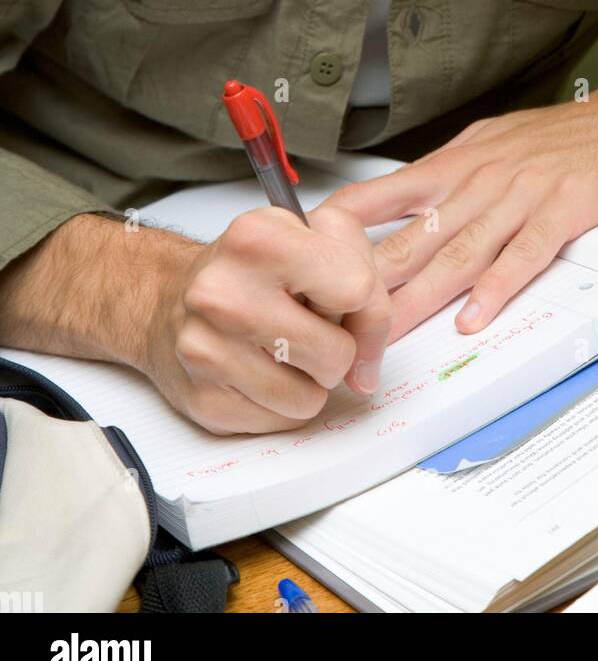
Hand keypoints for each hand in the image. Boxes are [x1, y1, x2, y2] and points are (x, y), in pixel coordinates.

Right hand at [143, 202, 391, 433]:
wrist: (165, 298)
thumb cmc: (247, 269)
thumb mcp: (306, 238)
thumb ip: (361, 277)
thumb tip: (370, 361)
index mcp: (258, 239)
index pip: (358, 287)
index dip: (365, 302)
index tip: (344, 301)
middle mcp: (225, 294)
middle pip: (337, 353)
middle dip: (336, 346)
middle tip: (306, 325)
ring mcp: (209, 351)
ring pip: (312, 399)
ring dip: (309, 380)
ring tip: (281, 348)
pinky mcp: (204, 401)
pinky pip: (281, 422)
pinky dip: (280, 403)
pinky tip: (258, 371)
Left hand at [330, 59, 597, 341]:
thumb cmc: (571, 137)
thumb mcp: (497, 141)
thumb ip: (453, 172)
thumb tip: (405, 197)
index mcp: (458, 162)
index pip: (381, 194)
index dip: (342, 229)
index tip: (306, 258)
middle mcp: (481, 176)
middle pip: (414, 236)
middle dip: (370, 284)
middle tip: (335, 322)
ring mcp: (522, 192)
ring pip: (460, 250)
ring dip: (421, 297)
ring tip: (387, 333)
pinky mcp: (565, 208)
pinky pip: (524, 255)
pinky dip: (497, 289)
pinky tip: (474, 318)